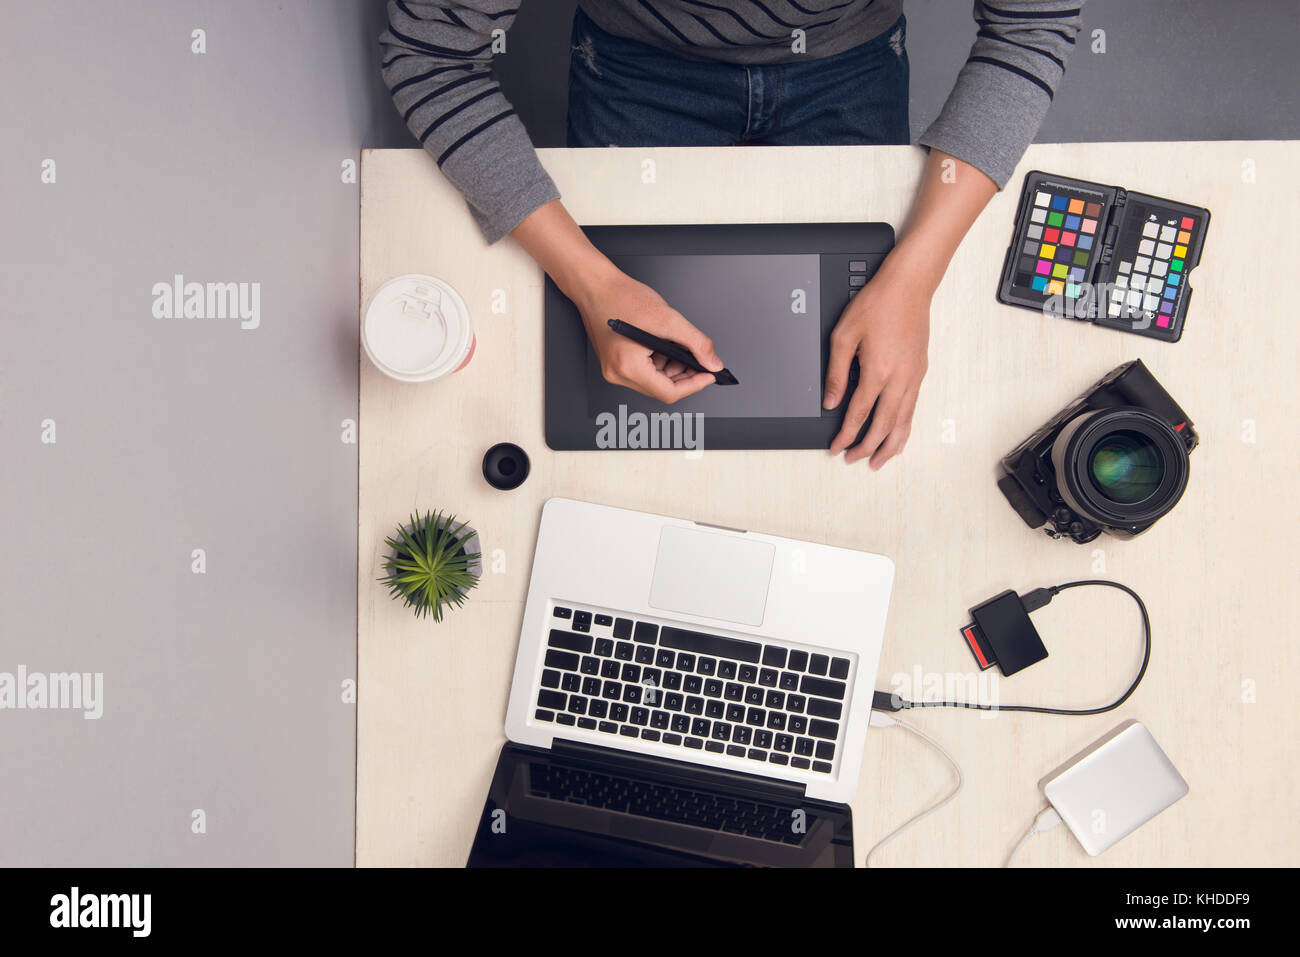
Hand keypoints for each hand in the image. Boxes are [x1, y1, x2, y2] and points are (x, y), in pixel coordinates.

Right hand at [576, 267, 723, 403]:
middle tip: (698, 360)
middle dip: (684, 375)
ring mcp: (614, 369)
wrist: (596, 286)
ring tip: (679, 347)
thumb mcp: (668, 319)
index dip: (694, 385)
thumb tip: (712, 362)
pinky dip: (658, 362)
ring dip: (671, 368)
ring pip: (653, 381)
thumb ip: (696, 343)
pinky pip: (642, 371)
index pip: (668, 393)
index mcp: (629, 367)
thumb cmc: (621, 298)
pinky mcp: (614, 363)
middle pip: (661, 389)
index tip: (708, 376)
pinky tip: (664, 346)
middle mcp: (618, 374)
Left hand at [824, 263, 930, 467]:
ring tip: (879, 460)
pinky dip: (905, 427)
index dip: (846, 434)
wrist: (909, 286)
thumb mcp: (843, 335)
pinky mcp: (921, 371)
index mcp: (877, 370)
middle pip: (883, 424)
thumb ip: (836, 373)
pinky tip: (900, 435)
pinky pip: (913, 408)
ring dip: (890, 445)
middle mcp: (899, 377)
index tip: (836, 447)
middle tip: (853, 459)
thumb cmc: (877, 304)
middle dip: (867, 447)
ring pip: (903, 421)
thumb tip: (830, 401)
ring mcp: (914, 376)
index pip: (859, 413)